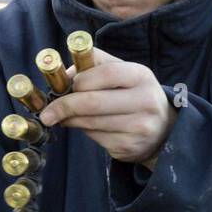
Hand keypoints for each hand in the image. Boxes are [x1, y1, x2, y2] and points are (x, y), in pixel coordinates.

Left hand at [38, 48, 177, 169]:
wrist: (164, 130)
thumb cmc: (135, 95)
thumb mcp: (124, 73)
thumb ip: (96, 64)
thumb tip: (63, 74)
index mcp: (141, 76)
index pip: (105, 73)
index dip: (80, 80)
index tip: (65, 86)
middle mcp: (145, 101)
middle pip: (94, 102)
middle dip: (64, 106)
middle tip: (47, 112)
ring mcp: (139, 127)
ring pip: (91, 123)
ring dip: (70, 120)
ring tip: (63, 117)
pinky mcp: (129, 147)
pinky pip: (96, 138)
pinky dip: (84, 131)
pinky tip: (84, 126)